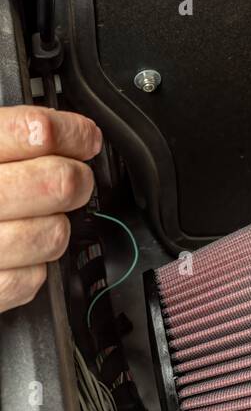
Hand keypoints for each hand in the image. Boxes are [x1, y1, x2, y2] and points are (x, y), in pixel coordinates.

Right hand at [0, 106, 99, 313]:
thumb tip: (57, 131)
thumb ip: (0, 136)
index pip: (36, 132)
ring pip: (53, 234)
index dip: (73, 133)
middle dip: (76, 179)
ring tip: (35, 218)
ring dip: (55, 225)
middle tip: (71, 178)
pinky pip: (30, 279)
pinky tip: (12, 252)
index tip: (83, 138)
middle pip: (57, 183)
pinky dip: (31, 266)